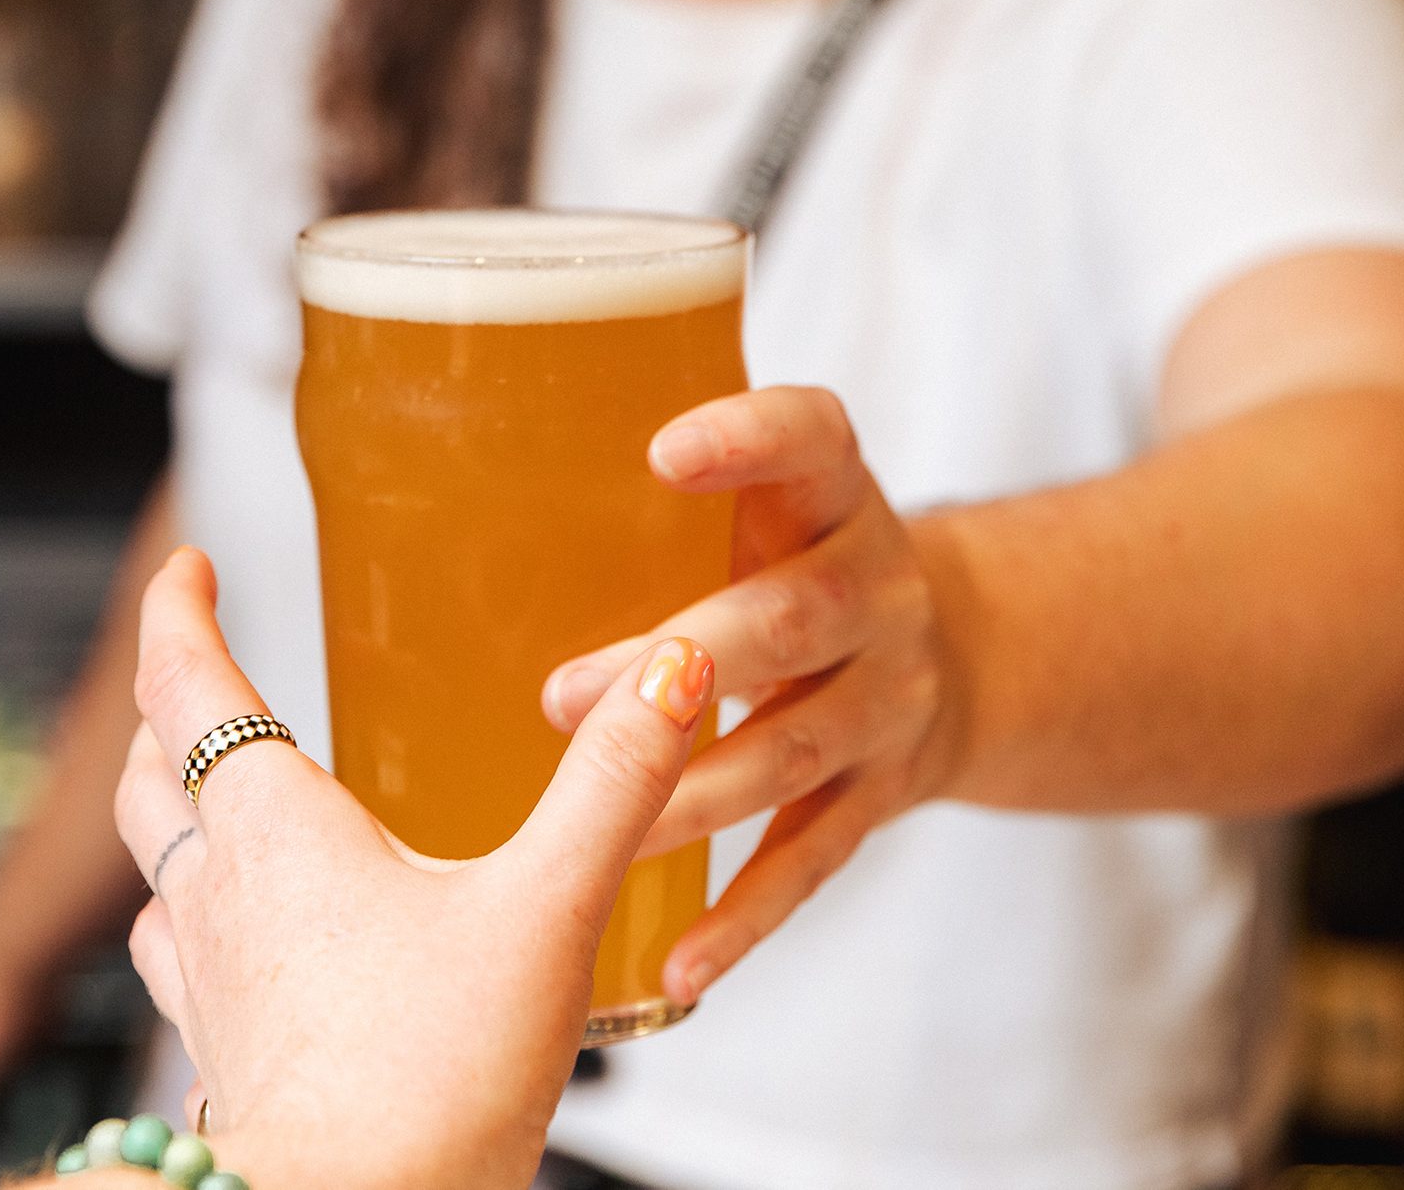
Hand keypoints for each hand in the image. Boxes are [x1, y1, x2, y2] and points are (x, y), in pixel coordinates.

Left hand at [113, 549, 711, 1189]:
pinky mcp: (223, 1048)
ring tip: (217, 792)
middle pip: (148, 771)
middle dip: (167, 703)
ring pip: (155, 864)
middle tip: (197, 666)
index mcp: (274, 828)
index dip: (176, 611)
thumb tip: (670, 673)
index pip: (186, 683)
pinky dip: (196, 911)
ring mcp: (207, 976)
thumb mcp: (546, 907)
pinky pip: (180, 953)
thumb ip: (613, 785)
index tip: (186, 566)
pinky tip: (249, 937)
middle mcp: (219, 891)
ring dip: (171, 809)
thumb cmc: (428, 1079)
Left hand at [541, 386, 965, 1006]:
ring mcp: (888, 700)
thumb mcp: (765, 502)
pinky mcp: (883, 793)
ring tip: (593, 832)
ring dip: (685, 794)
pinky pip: (810, 862)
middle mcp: (879, 592)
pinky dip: (742, 919)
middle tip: (558, 695)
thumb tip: (444, 499)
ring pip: (791, 753)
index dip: (748, 440)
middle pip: (794, 619)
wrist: (959, 656)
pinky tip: (676, 963)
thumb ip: (661, 497)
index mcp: (835, 496)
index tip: (664, 451)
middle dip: (684, 660)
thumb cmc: (794, 566)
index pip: (812, 438)